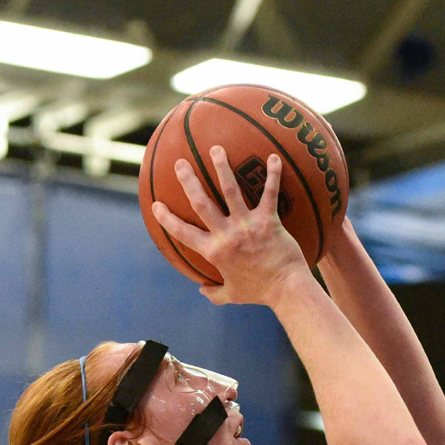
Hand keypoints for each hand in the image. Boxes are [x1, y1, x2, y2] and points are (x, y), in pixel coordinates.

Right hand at [152, 147, 308, 307]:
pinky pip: (270, 194)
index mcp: (214, 251)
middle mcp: (227, 235)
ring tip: (216, 149)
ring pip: (231, 191)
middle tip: (180, 163)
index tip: (156, 204)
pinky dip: (273, 175)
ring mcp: (248, 226)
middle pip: (201, 202)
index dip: (166, 218)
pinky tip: (273, 157)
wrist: (288, 291)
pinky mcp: (269, 221)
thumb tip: (202, 290)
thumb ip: (215, 293)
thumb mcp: (233, 295)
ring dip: (222, 168)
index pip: (182, 233)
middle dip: (188, 181)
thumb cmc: (261, 293)